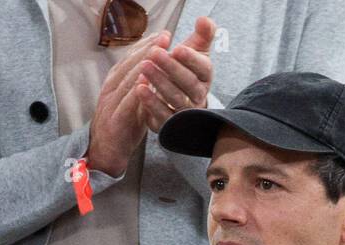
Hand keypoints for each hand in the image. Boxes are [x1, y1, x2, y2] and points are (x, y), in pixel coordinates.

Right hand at [86, 31, 169, 176]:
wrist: (104, 155)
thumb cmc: (122, 128)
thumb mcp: (133, 103)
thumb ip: (143, 87)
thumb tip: (159, 70)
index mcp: (114, 84)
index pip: (130, 59)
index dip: (146, 45)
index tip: (163, 35)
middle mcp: (110, 90)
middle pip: (129, 65)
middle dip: (148, 49)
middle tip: (165, 37)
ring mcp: (110, 105)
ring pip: (127, 80)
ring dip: (144, 65)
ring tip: (159, 53)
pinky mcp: (114, 122)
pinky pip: (127, 104)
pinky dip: (137, 91)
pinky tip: (148, 82)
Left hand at [135, 16, 215, 132]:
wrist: (179, 100)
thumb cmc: (186, 70)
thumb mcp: (196, 50)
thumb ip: (202, 34)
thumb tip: (204, 19)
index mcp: (205, 77)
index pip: (203, 68)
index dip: (191, 59)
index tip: (177, 48)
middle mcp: (198, 96)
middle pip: (188, 84)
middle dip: (171, 68)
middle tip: (154, 53)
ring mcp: (184, 112)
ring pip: (175, 99)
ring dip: (159, 83)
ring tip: (144, 67)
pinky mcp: (169, 124)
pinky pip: (162, 116)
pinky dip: (151, 103)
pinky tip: (139, 89)